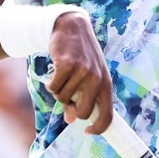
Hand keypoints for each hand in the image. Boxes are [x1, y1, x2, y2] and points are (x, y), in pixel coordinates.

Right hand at [46, 11, 113, 134]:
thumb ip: (82, 98)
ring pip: (63, 99)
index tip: (87, 131)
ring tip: (63, 76)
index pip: (107, 115)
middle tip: (67, 94)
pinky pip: (53, 88)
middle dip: (71, 108)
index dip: (98, 128)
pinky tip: (54, 71)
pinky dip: (50, 83)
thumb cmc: (80, 56)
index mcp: (106, 83)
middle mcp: (97, 78)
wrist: (72, 27)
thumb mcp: (87, 76)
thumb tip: (71, 119)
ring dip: (58, 91)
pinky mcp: (67, 64)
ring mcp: (83, 71)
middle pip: (83, 112)